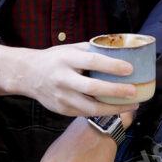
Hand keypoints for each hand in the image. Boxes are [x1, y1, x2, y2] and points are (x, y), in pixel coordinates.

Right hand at [0, 40, 135, 117]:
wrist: (27, 75)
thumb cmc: (55, 59)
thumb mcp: (70, 49)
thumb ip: (91, 51)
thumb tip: (119, 52)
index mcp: (66, 59)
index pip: (92, 61)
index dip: (112, 66)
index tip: (130, 69)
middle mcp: (63, 78)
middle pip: (92, 88)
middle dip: (116, 91)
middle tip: (134, 91)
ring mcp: (61, 97)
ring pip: (90, 107)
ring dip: (113, 108)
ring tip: (131, 104)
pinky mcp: (61, 110)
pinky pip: (85, 113)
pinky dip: (102, 112)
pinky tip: (116, 108)